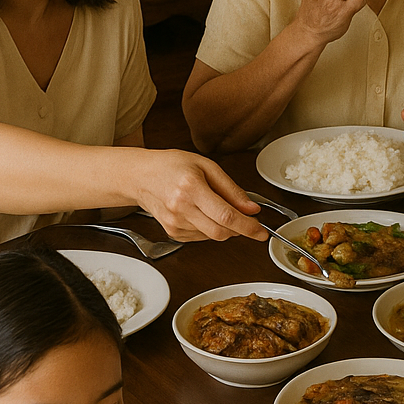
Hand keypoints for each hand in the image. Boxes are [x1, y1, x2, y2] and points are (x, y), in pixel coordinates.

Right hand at [135, 151, 268, 243]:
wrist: (141, 176)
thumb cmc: (172, 166)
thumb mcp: (207, 166)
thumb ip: (232, 189)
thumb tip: (252, 208)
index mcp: (191, 187)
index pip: (226, 215)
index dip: (248, 226)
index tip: (262, 231)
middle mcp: (181, 208)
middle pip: (220, 232)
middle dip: (240, 230)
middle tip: (248, 222)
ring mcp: (174, 223)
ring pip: (212, 236)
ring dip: (225, 227)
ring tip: (217, 207)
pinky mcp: (172, 232)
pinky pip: (201, 237)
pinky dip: (210, 229)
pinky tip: (203, 213)